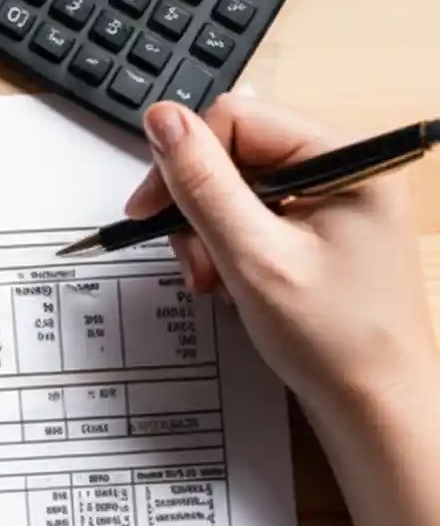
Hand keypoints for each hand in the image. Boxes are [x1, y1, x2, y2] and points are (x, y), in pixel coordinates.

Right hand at [126, 95, 438, 409]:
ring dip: (208, 235)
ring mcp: (331, 200)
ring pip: (236, 188)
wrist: (376, 406)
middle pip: (235, 152)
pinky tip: (232, 283)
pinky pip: (252, 217)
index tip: (149, 212)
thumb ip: (204, 184)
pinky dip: (227, 250)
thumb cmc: (336, 340)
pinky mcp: (317, 229)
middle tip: (192, 262)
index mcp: (347, 159)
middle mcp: (344, 169)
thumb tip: (162, 120)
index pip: (238, 120)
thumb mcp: (254, 257)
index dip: (184, 161)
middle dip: (197, 208)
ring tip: (214, 282)